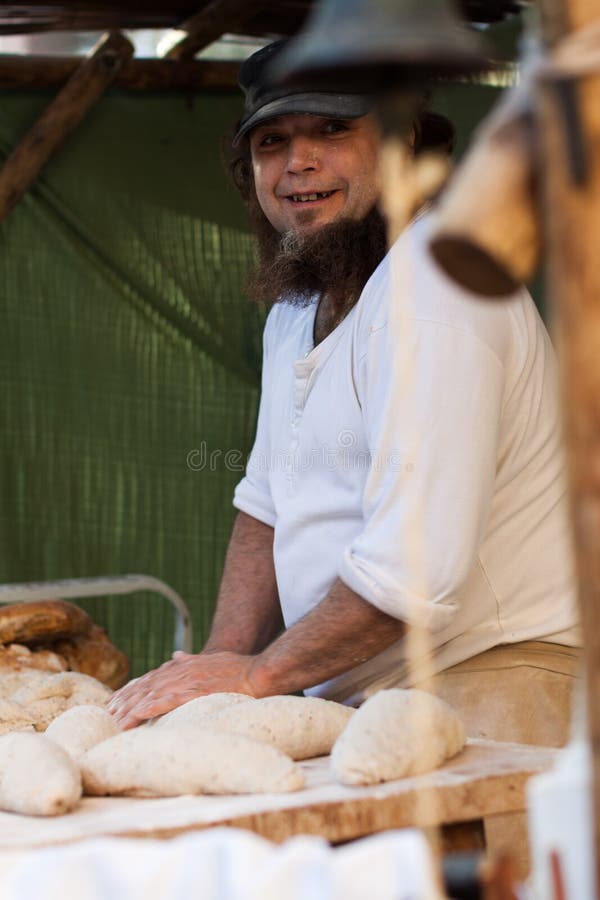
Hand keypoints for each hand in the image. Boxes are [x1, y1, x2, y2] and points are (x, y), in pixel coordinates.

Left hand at [106, 650, 259, 728]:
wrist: (258, 673)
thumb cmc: (239, 669)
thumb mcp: (211, 659)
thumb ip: (191, 659)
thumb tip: (175, 655)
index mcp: (183, 665)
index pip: (150, 678)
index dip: (132, 689)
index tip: (117, 699)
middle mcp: (180, 671)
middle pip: (145, 686)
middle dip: (124, 699)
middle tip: (107, 713)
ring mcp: (187, 681)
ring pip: (150, 694)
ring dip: (130, 708)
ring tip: (115, 721)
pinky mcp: (194, 692)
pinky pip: (165, 701)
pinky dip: (148, 709)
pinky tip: (135, 717)